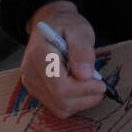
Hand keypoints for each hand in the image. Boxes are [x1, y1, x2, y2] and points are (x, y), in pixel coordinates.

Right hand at [20, 1, 106, 117]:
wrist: (51, 22)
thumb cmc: (65, 25)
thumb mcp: (79, 30)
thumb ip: (82, 50)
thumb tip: (85, 75)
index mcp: (39, 55)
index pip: (60, 86)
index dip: (83, 89)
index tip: (101, 84)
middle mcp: (30, 73)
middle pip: (60, 101)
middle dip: (85, 97)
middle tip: (100, 85)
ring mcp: (31, 84)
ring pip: (59, 108)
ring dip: (81, 102)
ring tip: (90, 84)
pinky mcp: (36, 90)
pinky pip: (57, 107)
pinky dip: (73, 102)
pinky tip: (80, 88)